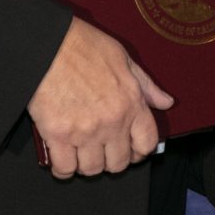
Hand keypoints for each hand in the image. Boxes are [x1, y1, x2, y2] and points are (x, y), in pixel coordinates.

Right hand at [27, 17, 172, 177]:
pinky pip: (64, 169)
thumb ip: (146, 85)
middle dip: (113, 159)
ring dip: (88, 164)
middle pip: (119, 162)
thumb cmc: (84, 46)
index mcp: (131, 102)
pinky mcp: (58, 136)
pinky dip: (63, 169)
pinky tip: (63, 158)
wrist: (47, 44)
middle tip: (103, 151)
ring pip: (92, 169)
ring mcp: (85, 131)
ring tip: (82, 152)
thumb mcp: (123, 59)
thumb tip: (166, 102)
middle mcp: (112, 122)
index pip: (147, 143)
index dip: (140, 150)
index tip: (132, 149)